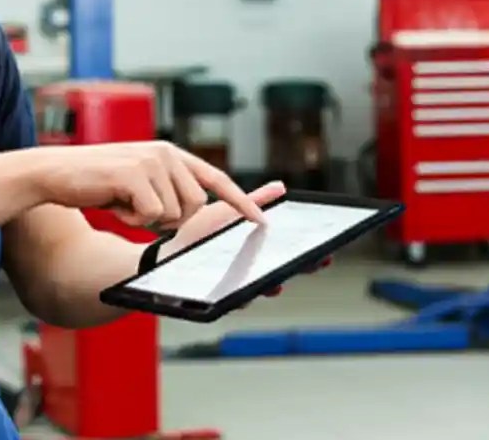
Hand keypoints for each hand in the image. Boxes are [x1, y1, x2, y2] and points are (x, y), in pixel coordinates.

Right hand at [36, 141, 264, 228]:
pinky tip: (114, 204)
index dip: (241, 200)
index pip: (216, 178)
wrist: (54, 172)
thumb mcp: (139, 181)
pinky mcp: (134, 174)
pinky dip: (132, 220)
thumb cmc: (97, 182)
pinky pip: (151, 216)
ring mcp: (151, 161)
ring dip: (149, 220)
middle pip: (196, 205)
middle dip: (173, 220)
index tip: (261, 218)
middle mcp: (166, 153)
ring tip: (124, 203)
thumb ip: (167, 189)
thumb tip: (190, 214)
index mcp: (171, 154)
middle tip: (140, 211)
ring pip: (175, 214)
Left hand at [160, 180, 333, 300]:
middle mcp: (249, 272)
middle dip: (300, 269)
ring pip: (258, 289)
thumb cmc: (195, 234)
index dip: (309, 254)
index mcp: (255, 252)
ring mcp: (233, 285)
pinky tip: (248, 293)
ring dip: (271, 286)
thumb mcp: (228, 211)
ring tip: (280, 282)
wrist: (162, 252)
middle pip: (281, 273)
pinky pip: (231, 300)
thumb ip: (254, 201)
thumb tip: (280, 187)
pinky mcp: (214, 296)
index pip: (288, 255)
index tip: (326, 251)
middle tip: (317, 263)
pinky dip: (240, 298)